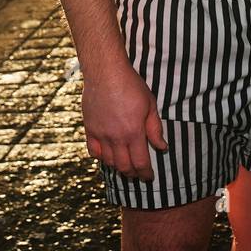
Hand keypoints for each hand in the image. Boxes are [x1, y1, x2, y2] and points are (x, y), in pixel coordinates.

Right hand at [82, 61, 165, 180]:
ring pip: (108, 161)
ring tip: (125, 167)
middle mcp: (116, 137)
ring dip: (118, 167)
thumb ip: (155, 128)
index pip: (140, 162)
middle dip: (133, 174)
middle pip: (124, 166)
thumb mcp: (150, 105)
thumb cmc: (131, 86)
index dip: (146, 173)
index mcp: (133, 132)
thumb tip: (162, 147)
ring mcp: (101, 134)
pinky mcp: (89, 128)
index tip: (149, 177)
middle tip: (138, 175)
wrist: (106, 73)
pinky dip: (101, 158)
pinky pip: (93, 151)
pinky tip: (107, 157)